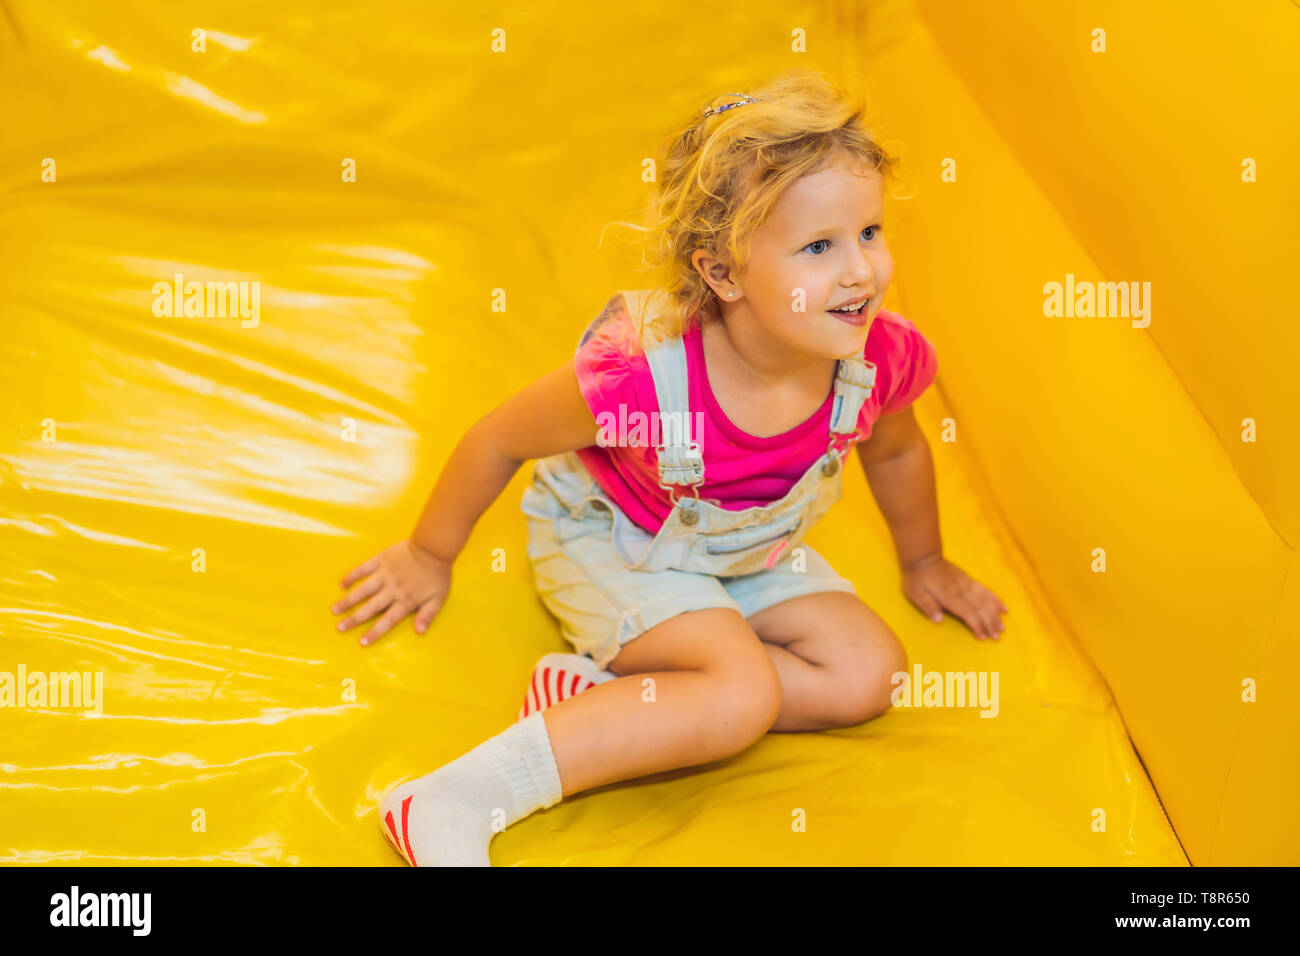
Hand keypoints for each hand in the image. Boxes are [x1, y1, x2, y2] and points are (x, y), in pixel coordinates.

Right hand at [331, 539, 451, 646]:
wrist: (433, 547)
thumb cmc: (438, 573)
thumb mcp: (438, 598)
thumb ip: (427, 615)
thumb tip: (419, 632)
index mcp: (405, 601)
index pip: (387, 621)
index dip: (374, 632)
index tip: (361, 642)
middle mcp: (392, 590)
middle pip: (369, 608)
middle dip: (354, 619)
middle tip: (339, 628)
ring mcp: (384, 574)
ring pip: (362, 590)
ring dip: (348, 600)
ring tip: (335, 609)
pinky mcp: (381, 560)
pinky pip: (363, 569)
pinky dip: (352, 576)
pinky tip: (342, 584)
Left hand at [900, 553, 1006, 639]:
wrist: (923, 556)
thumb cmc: (917, 577)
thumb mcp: (915, 592)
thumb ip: (927, 605)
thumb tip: (938, 620)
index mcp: (948, 595)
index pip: (967, 613)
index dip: (976, 625)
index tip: (983, 637)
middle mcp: (961, 590)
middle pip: (980, 608)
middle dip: (990, 623)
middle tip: (997, 637)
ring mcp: (967, 584)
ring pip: (985, 600)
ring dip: (995, 614)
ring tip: (1002, 627)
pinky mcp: (969, 579)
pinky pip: (985, 590)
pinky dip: (995, 599)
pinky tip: (1003, 608)